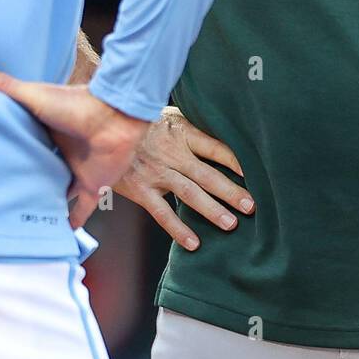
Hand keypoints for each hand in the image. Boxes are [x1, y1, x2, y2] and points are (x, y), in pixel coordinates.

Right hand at [0, 59, 147, 226]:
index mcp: (46, 135)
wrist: (114, 117)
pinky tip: (59, 238)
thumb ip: (5, 84)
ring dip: (46, 207)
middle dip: (27, 187)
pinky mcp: (93, 185)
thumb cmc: (75, 104)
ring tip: (26, 224)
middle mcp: (61, 155)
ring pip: (58, 195)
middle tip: (4, 203)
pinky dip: (72, 224)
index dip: (11, 158)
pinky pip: (81, 210)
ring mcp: (77, 171)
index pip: (26, 149)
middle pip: (40, 175)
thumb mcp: (33, 95)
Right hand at [115, 106, 253, 250]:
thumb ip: (193, 126)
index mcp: (182, 133)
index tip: (255, 174)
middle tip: (251, 207)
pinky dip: (178, 229)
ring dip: (212, 210)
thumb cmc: (143, 120)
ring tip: (231, 224)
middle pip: (208, 175)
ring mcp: (156, 173)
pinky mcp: (140, 189)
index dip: (236, 161)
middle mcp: (172, 153)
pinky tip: (193, 243)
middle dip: (231, 192)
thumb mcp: (170, 114)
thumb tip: (224, 130)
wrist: (104, 124)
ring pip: (190, 194)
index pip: (216, 148)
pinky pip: (162, 213)